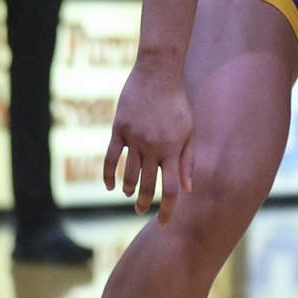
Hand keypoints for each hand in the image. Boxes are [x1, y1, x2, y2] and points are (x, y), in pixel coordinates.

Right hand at [102, 55, 194, 223]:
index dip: (168, 208)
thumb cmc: (177, 103)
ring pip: (127, 174)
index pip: (171, 188)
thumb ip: (187, 160)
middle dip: (144, 202)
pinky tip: (111, 186)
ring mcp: (134, 139)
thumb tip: (187, 188)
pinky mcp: (118, 130)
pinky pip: (111, 158)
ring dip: (128, 190)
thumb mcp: (188, 131)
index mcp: (173, 149)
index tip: (165, 223)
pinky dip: (109, 174)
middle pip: (146, 185)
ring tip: (130, 197)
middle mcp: (153, 147)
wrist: (158, 74)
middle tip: (142, 211)